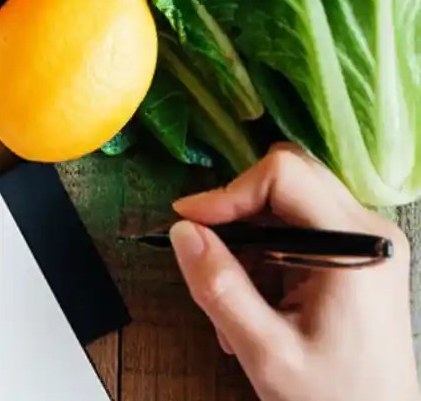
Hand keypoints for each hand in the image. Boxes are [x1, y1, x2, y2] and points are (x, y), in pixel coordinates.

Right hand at [171, 144, 419, 400]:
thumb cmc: (335, 397)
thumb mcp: (266, 351)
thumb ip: (221, 288)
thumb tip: (182, 232)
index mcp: (357, 245)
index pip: (284, 174)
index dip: (229, 191)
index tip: (189, 224)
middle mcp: (370, 231)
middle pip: (286, 180)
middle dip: (236, 214)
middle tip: (205, 254)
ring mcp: (368, 242)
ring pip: (287, 204)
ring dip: (247, 239)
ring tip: (232, 299)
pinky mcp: (358, 257)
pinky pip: (299, 230)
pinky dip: (265, 255)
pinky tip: (254, 302)